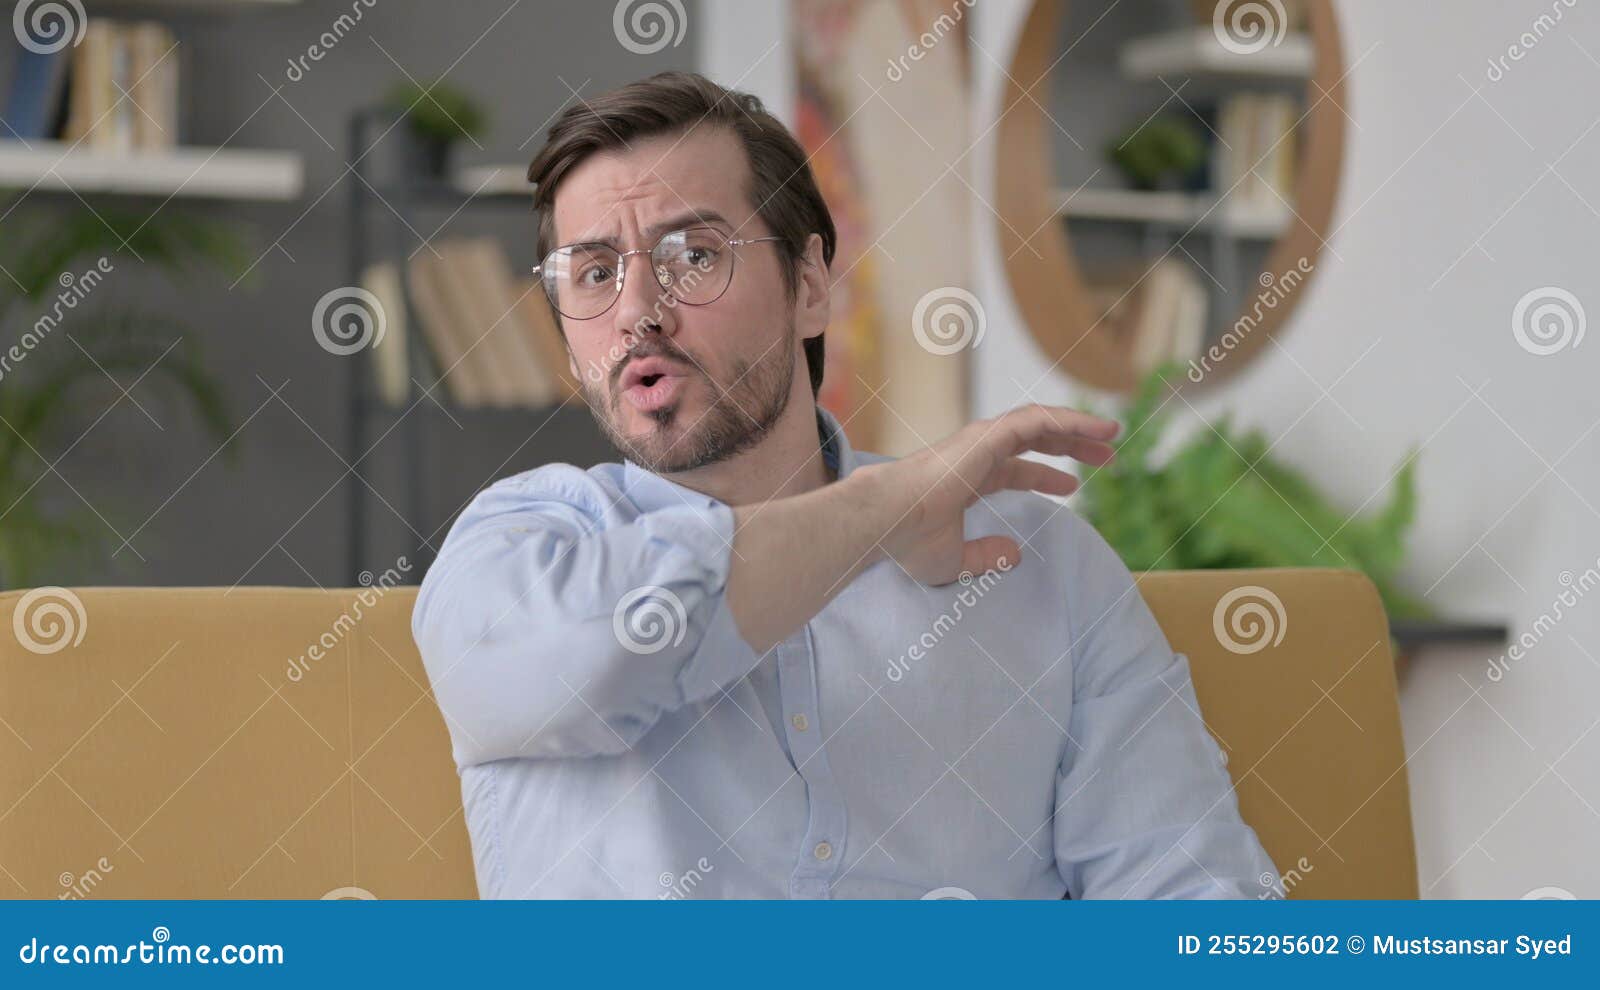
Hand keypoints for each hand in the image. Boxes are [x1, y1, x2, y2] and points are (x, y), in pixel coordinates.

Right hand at [863, 404, 1118, 585]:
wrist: (889, 520)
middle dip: (1071, 445)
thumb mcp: (954, 562)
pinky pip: (1038, 420)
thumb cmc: (910, 541)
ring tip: (1113, 434)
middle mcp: (977, 453)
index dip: (1046, 476)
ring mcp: (983, 439)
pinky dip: (1069, 420)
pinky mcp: (989, 434)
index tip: (1075, 485)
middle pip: (1035, 440)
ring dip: (1078, 426)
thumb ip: (985, 558)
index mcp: (968, 476)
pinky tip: (1096, 430)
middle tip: (1106, 456)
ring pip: (1041, 421)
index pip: (1015, 469)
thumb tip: (1015, 555)